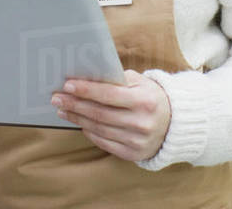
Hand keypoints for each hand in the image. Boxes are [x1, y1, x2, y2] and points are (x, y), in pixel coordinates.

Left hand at [51, 69, 171, 161]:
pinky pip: (104, 142)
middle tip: (57, 98)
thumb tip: (87, 78)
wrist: (174, 124)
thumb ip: (117, 79)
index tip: (67, 85)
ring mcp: (137, 140)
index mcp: (144, 100)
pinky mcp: (133, 154)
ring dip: (77, 118)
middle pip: (100, 113)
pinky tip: (79, 123)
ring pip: (99, 128)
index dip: (86, 90)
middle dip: (75, 105)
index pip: (109, 95)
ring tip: (63, 110)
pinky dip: (89, 132)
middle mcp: (141, 122)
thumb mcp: (141, 82)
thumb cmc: (151, 97)